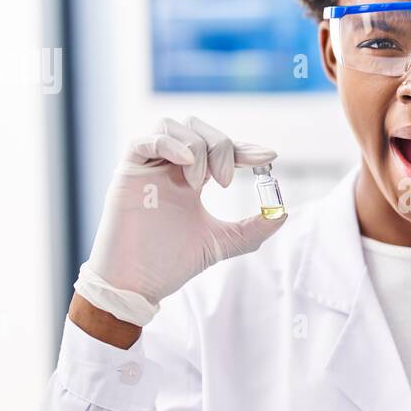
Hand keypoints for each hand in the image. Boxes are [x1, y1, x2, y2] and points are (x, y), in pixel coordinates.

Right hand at [73, 116, 286, 327]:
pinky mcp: (127, 173)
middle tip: (227, 181)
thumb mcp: (222, 243)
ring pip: (173, 126)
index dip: (244, 147)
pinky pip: (143, 140)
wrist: (138, 285)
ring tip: (201, 184)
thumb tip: (283, 212)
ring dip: (196, 149)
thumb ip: (253, 228)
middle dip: (221, 146)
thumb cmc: (171, 264)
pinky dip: (169, 144)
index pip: (218, 148)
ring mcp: (147, 167)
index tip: (269, 156)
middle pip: (198, 128)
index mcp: (189, 178)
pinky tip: (186, 165)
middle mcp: (168, 167)